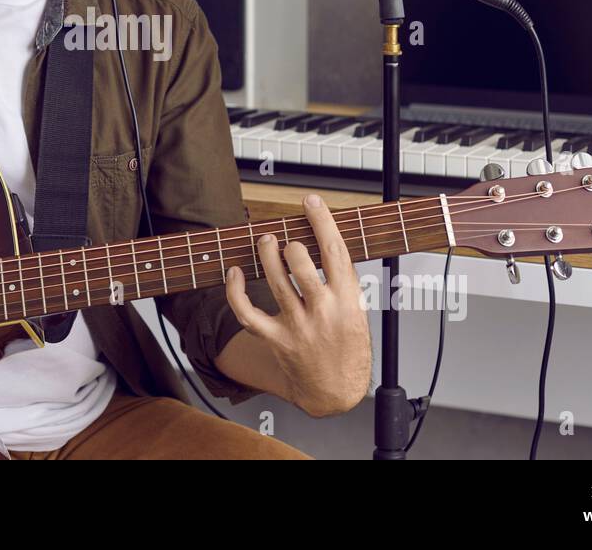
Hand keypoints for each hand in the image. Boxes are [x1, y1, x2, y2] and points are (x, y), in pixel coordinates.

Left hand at [224, 193, 370, 415]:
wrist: (336, 391)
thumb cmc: (347, 347)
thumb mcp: (357, 311)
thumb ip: (341, 280)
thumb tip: (321, 240)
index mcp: (347, 300)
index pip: (335, 252)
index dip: (322, 222)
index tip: (310, 201)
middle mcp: (323, 312)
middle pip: (301, 264)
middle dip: (289, 242)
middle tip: (285, 238)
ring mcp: (298, 326)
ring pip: (275, 281)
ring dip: (266, 254)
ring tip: (264, 241)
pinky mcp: (276, 339)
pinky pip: (248, 313)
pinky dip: (235, 291)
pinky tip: (234, 273)